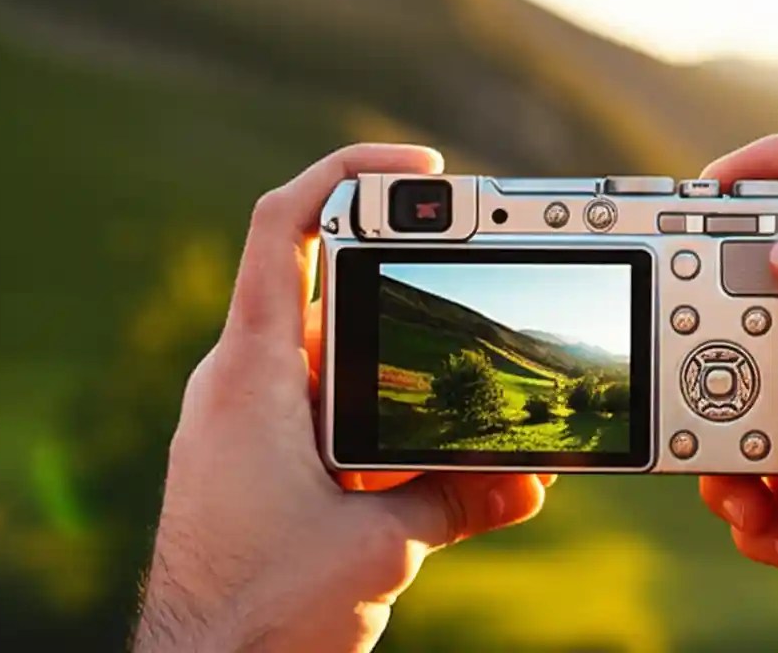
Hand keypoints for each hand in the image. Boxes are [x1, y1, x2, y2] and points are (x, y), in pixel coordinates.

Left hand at [134, 144, 552, 652]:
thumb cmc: (260, 613)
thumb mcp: (381, 548)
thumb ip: (459, 501)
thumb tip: (531, 481)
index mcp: (256, 377)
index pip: (282, 228)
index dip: (347, 173)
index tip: (420, 169)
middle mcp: (247, 387)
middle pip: (335, 295)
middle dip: (415, 295)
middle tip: (484, 288)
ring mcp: (252, 425)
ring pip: (345, 363)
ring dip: (410, 375)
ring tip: (476, 401)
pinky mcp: (265, 466)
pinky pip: (337, 417)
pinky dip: (392, 426)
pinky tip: (441, 465)